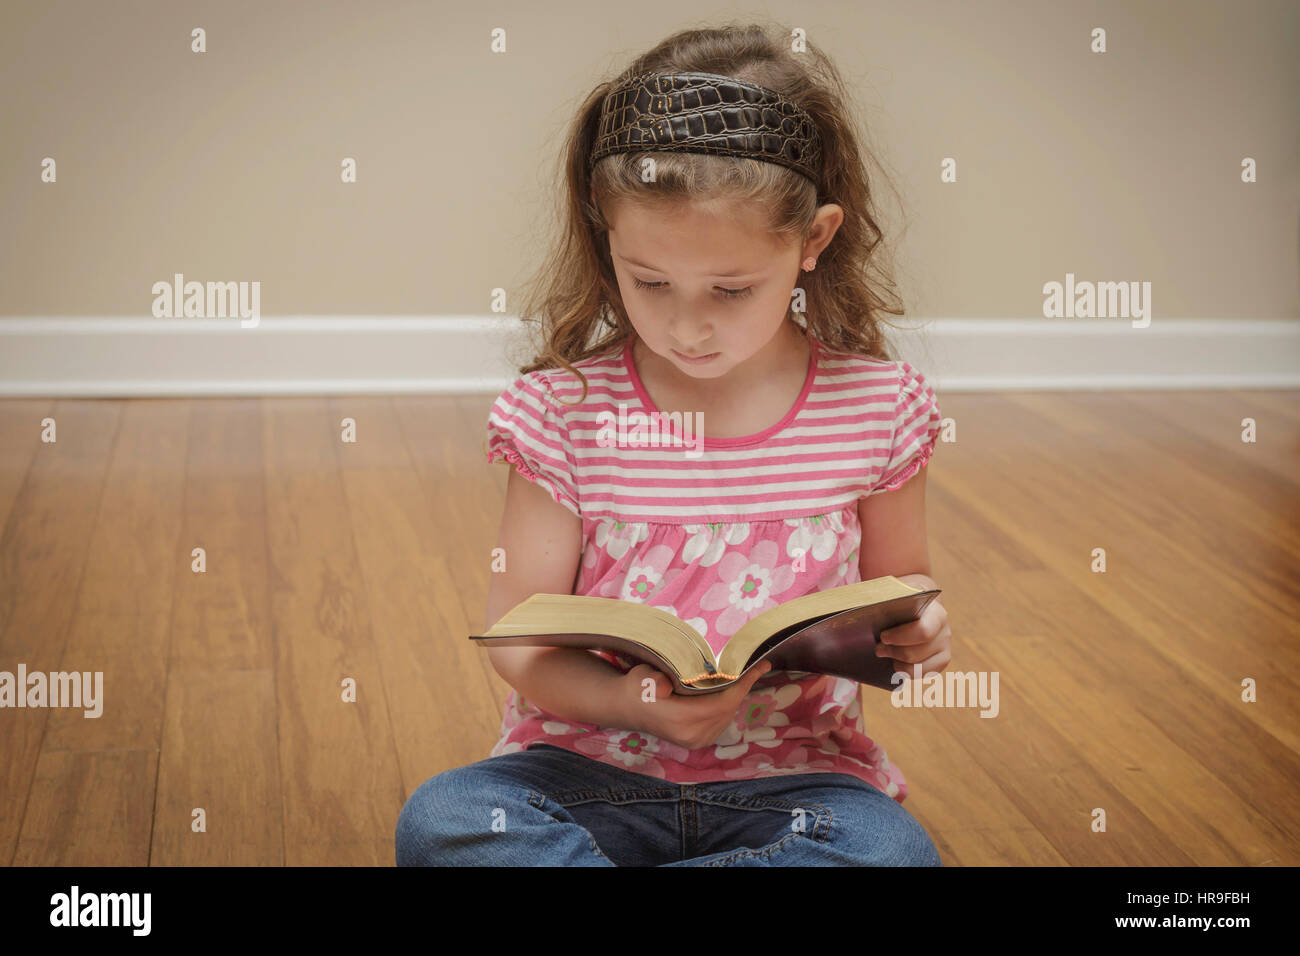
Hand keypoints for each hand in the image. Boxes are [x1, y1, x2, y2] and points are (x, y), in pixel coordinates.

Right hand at [614, 661, 772, 750]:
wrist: (627, 707)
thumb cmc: (637, 686)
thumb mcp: (642, 676)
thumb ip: (654, 680)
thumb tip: (665, 687)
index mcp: (681, 720)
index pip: (723, 702)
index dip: (743, 684)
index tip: (759, 666)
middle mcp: (691, 735)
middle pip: (729, 709)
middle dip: (743, 687)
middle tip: (756, 666)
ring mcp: (695, 741)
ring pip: (727, 716)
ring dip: (736, 696)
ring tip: (743, 676)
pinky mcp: (696, 742)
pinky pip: (721, 721)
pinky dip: (728, 705)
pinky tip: (728, 691)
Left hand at [876, 596, 950, 678]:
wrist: (917, 604)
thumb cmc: (900, 600)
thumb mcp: (893, 594)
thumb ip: (882, 600)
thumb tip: (858, 607)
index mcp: (935, 612)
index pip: (922, 631)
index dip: (899, 638)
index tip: (882, 637)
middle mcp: (944, 631)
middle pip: (915, 653)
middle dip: (892, 652)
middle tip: (878, 648)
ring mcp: (944, 648)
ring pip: (917, 668)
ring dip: (897, 664)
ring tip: (885, 653)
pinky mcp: (941, 661)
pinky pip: (921, 675)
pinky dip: (905, 671)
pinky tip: (895, 661)